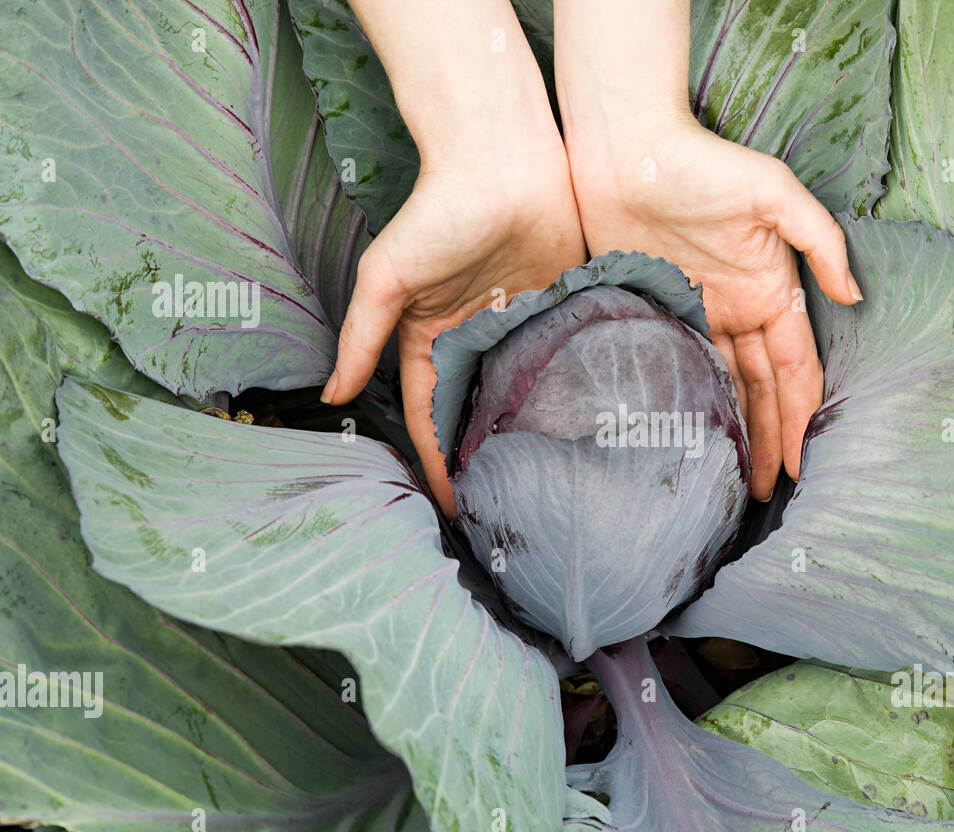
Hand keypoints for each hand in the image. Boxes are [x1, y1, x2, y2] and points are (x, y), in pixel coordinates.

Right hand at [321, 145, 585, 515]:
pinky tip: (583, 432)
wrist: (503, 159)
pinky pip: (563, 359)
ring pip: (522, 393)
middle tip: (504, 509)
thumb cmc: (436, 212)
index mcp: (429, 338)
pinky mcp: (559, 307)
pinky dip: (570, 392)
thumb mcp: (387, 278)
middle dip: (485, 457)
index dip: (437, 459)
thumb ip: (361, 337)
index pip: (430, 414)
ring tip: (547, 484)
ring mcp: (519, 325)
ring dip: (530, 433)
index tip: (450, 508)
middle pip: (478, 411)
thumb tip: (329, 394)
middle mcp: (474, 338)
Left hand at [566, 113, 860, 500]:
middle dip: (769, 439)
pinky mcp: (659, 310)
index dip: (800, 416)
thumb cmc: (703, 162)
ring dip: (734, 432)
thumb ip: (819, 241)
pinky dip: (693, 403)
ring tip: (733, 481)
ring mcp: (700, 313)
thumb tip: (853, 298)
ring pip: (724, 388)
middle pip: (762, 390)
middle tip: (764, 491)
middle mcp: (740, 309)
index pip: (794, 369)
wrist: (626, 147)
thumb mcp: (774, 192)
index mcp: (773, 289)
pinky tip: (691, 438)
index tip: (801, 462)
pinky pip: (683, 368)